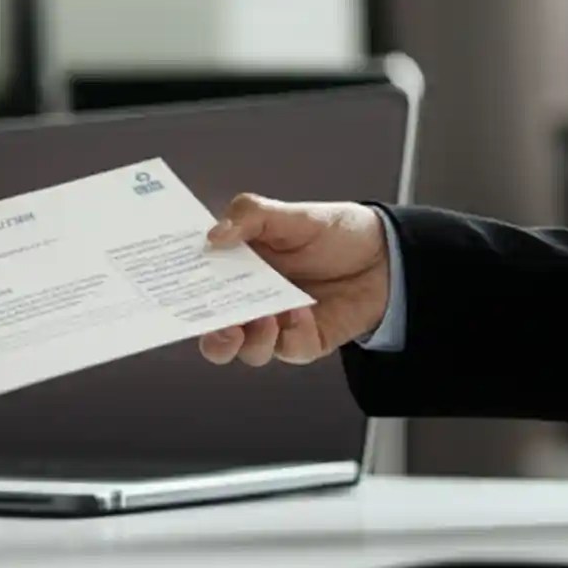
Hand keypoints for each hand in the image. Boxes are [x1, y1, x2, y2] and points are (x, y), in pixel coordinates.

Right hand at [199, 194, 389, 366]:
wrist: (385, 255)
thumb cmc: (333, 233)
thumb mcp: (290, 214)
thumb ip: (250, 217)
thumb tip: (212, 235)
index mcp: (236, 273)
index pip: (199, 292)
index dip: (184, 299)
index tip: (182, 297)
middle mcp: (251, 304)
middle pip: (215, 337)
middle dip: (214, 340)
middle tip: (224, 328)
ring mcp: (277, 327)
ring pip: (249, 352)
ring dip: (253, 339)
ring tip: (267, 316)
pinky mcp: (305, 343)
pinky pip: (289, 350)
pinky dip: (291, 334)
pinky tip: (302, 311)